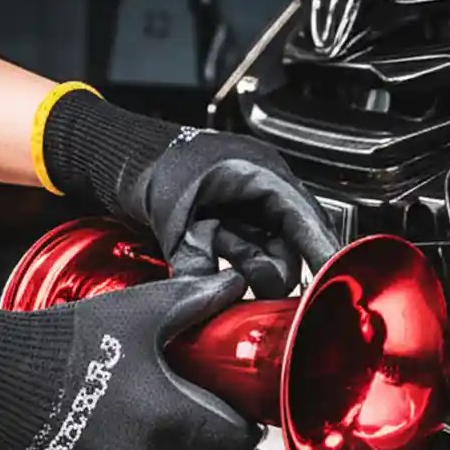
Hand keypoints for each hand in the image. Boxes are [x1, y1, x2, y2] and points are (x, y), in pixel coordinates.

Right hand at [0, 270, 260, 449]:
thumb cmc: (68, 343)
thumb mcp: (141, 311)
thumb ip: (196, 301)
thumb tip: (233, 284)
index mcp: (171, 418)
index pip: (234, 441)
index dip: (241, 428)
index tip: (239, 418)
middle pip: (186, 444)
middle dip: (177, 418)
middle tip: (153, 385)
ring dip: (142, 436)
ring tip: (113, 399)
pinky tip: (91, 422)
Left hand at [40, 90, 340, 297]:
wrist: (112, 153)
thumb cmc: (144, 160)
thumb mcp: (171, 215)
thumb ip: (195, 259)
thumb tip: (210, 296)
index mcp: (258, 170)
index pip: (305, 216)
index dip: (323, 250)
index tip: (337, 279)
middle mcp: (259, 185)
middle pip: (288, 240)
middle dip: (274, 269)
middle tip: (263, 295)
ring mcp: (244, 201)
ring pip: (265, 249)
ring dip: (250, 270)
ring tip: (231, 281)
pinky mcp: (228, 217)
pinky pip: (244, 249)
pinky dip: (234, 265)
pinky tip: (219, 275)